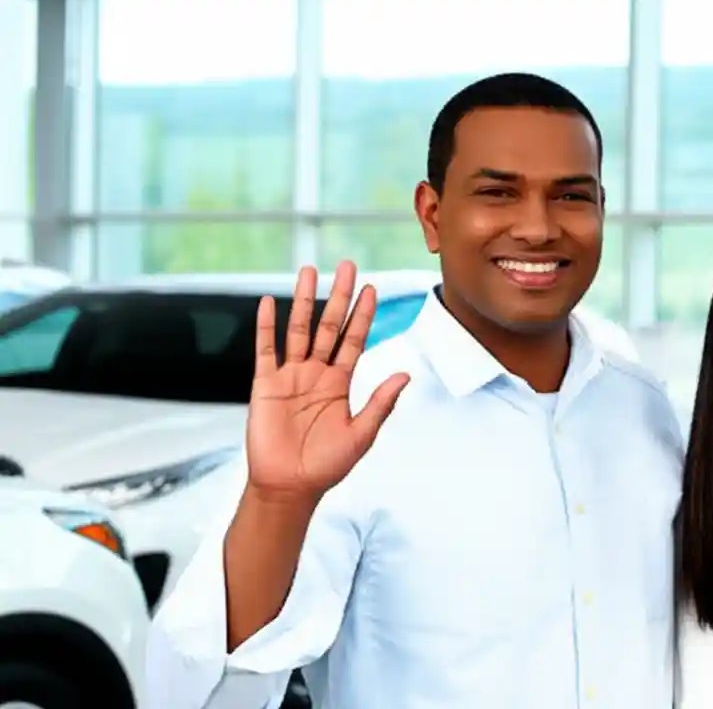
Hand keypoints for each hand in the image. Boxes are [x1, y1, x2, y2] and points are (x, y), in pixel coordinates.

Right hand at [246, 260, 409, 500]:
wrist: (290, 486)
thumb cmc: (326, 466)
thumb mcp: (361, 434)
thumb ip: (381, 403)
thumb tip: (405, 375)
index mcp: (340, 382)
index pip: (354, 339)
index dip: (363, 315)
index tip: (372, 288)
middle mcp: (317, 373)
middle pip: (329, 325)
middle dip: (338, 296)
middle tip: (346, 266)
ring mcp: (291, 376)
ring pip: (299, 329)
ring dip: (304, 300)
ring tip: (308, 271)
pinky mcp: (266, 385)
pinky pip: (266, 350)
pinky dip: (266, 326)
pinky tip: (267, 302)